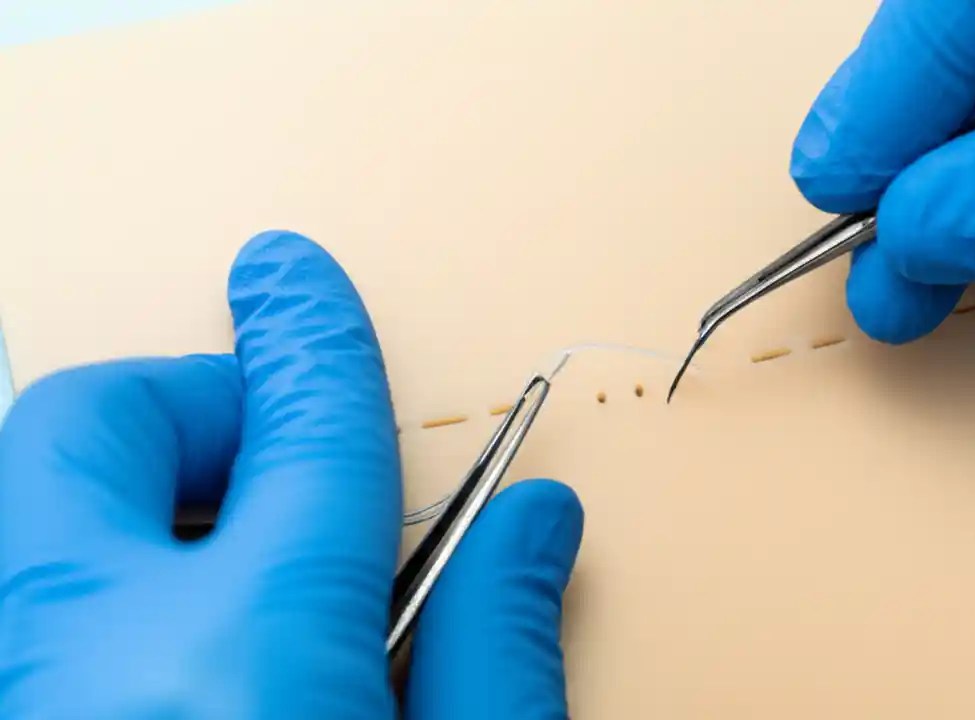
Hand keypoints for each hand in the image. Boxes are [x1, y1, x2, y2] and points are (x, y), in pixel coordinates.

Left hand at [0, 232, 583, 718]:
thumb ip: (497, 654)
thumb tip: (530, 521)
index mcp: (254, 667)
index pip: (303, 442)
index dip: (316, 345)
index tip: (299, 284)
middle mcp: (96, 669)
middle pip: (87, 427)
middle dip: (181, 397)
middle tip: (260, 441)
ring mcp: (22, 698)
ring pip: (24, 505)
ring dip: (127, 492)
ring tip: (223, 559)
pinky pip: (24, 596)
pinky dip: (90, 583)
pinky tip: (172, 649)